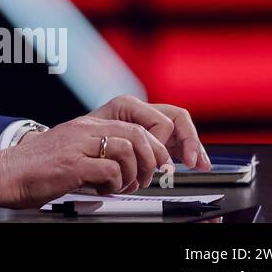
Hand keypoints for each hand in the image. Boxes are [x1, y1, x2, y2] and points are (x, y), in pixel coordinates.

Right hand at [0, 115, 171, 209]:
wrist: (6, 173)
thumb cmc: (36, 168)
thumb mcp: (71, 150)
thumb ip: (95, 150)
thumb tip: (125, 164)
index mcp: (85, 126)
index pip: (134, 126)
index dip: (153, 147)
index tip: (156, 165)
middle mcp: (83, 130)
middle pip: (136, 134)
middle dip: (151, 159)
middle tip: (148, 177)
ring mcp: (77, 146)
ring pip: (126, 150)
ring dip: (133, 173)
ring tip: (124, 186)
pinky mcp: (72, 164)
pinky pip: (109, 170)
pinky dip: (115, 184)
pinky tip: (104, 190)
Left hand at [89, 94, 211, 170]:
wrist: (72, 147)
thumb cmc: (79, 139)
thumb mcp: (98, 134)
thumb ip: (122, 139)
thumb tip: (147, 155)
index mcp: (127, 106)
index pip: (160, 120)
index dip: (164, 141)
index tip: (162, 162)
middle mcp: (141, 112)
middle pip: (177, 118)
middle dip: (189, 140)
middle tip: (192, 161)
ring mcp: (150, 124)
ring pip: (181, 128)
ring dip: (193, 146)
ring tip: (199, 164)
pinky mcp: (155, 138)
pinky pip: (177, 141)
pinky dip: (189, 152)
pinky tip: (197, 165)